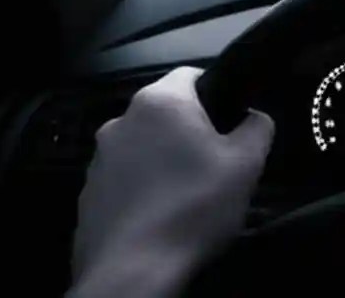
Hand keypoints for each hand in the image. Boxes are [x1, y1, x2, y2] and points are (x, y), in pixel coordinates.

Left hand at [68, 67, 273, 297]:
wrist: (133, 270)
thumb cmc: (194, 206)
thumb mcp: (247, 164)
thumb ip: (257, 127)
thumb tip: (254, 117)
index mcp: (160, 102)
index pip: (191, 75)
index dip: (216, 93)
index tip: (230, 124)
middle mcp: (121, 121)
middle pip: (165, 114)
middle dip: (188, 133)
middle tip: (215, 165)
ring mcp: (98, 159)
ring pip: (142, 148)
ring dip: (162, 161)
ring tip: (186, 197)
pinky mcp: (87, 194)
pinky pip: (123, 181)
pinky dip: (141, 190)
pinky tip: (159, 218)